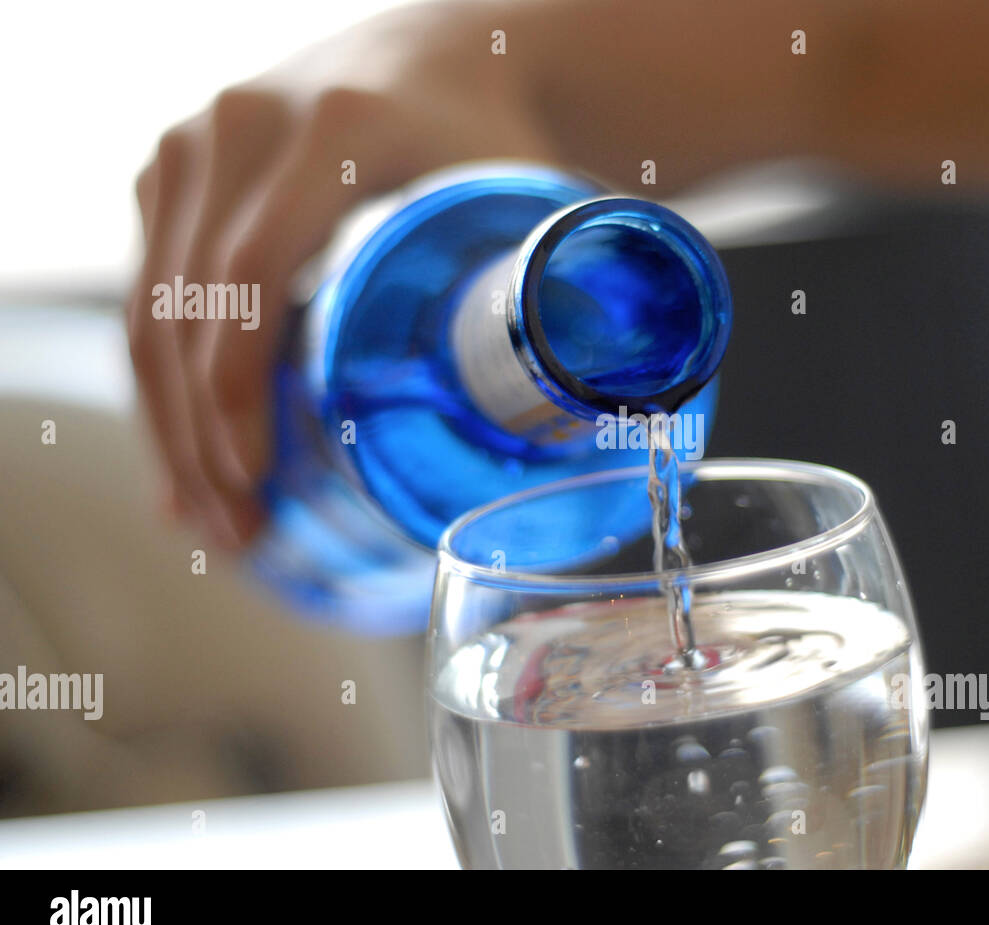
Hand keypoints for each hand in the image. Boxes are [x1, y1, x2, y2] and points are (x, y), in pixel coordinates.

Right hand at [126, 1, 554, 547]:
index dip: (241, 392)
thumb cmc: (487, 140)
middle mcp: (241, 126)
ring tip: (212, 521)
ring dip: (169, 430)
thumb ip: (545, 297)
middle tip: (240, 532)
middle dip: (201, 440)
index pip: (254, 276)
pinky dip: (162, 387)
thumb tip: (575, 428)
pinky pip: (147, 294)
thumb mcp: (521, 203)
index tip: (258, 480)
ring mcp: (193, 146)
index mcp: (334, 128)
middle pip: (185, 309)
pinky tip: (184, 462)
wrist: (436, 62)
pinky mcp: (172, 175)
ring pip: (149, 311)